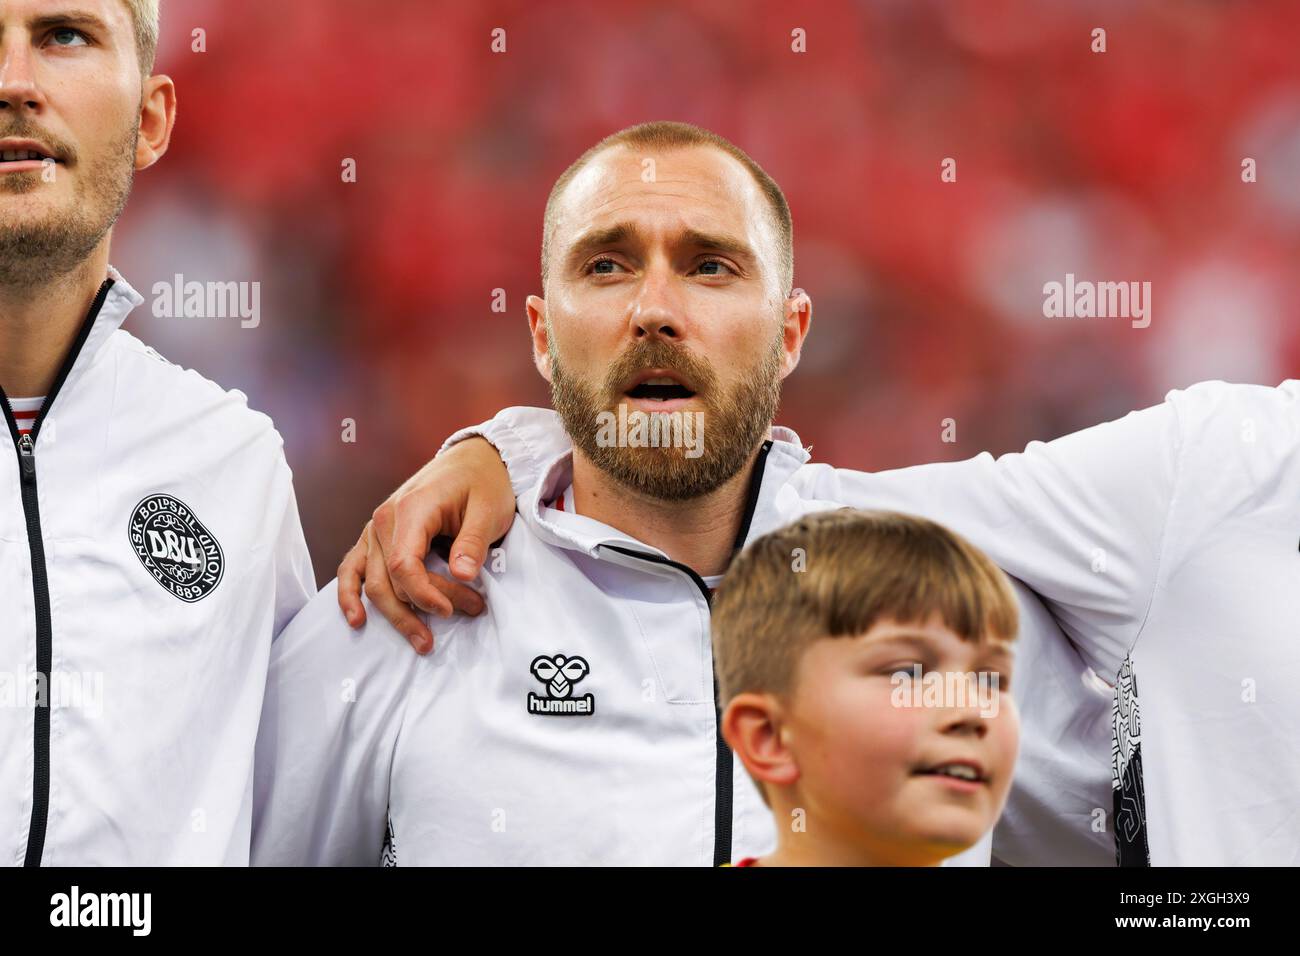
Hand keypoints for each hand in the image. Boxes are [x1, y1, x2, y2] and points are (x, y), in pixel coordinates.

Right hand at [337, 437, 514, 652]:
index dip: (424, 595)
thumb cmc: (483, 483)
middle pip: (386, 579)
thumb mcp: (489, 510)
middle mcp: (384, 520)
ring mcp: (376, 528)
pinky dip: (350, 594)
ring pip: (371, 581)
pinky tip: (357, 619)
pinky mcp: (377, 536)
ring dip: (394, 614)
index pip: (403, 565)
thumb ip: (473, 543)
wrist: (474, 459)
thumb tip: (462, 575)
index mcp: (409, 510)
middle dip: (419, 609)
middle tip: (458, 619)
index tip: (450, 611)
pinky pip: (353, 567)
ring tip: (421, 641)